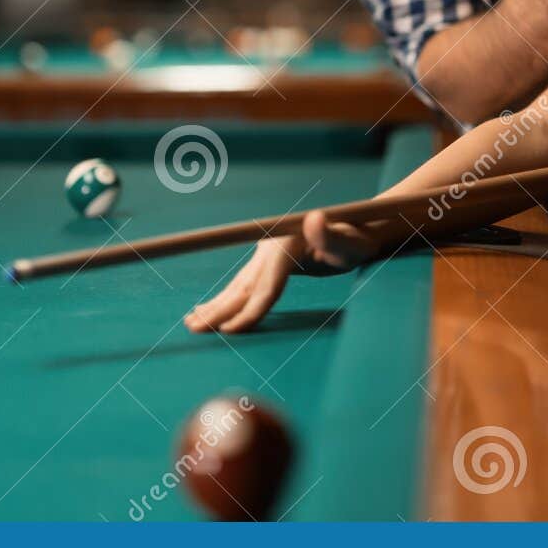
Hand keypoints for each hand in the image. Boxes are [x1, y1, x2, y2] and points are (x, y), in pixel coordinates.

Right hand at [183, 211, 383, 332]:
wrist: (354, 231)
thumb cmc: (356, 241)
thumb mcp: (351, 242)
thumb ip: (331, 235)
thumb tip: (315, 217)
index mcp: (287, 244)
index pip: (267, 285)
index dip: (250, 309)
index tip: (232, 330)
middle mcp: (270, 247)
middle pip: (244, 286)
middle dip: (220, 310)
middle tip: (194, 329)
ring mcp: (265, 254)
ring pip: (238, 285)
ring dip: (215, 305)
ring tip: (191, 322)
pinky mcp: (265, 262)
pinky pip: (242, 284)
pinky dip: (225, 299)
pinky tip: (205, 309)